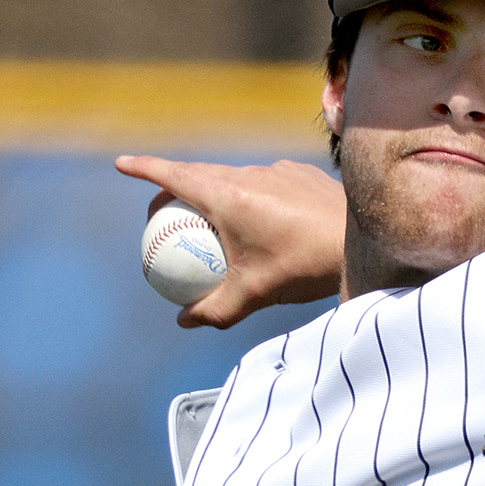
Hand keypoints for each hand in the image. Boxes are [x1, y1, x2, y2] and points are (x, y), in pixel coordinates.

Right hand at [116, 155, 346, 327]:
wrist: (363, 242)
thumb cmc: (303, 265)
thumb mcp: (253, 294)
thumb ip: (214, 310)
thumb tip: (184, 321)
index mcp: (227, 195)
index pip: (173, 174)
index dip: (144, 169)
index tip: (122, 164)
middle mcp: (248, 174)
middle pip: (198, 173)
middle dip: (174, 185)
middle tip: (163, 211)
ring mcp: (276, 170)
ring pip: (234, 176)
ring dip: (217, 193)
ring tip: (215, 222)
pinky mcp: (301, 173)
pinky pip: (266, 183)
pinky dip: (253, 198)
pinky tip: (267, 225)